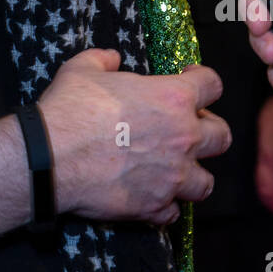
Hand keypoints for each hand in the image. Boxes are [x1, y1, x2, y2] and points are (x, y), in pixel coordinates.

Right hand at [38, 48, 230, 226]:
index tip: (191, 80)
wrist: (51, 156)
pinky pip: (174, 213)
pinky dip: (165, 205)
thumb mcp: (84, 68)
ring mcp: (172, 177)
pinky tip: (151, 195)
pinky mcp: (154, 206)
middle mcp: (182, 138)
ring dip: (193, 174)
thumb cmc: (70, 109)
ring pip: (205, 182)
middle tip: (189, 128)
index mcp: (172, 98)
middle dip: (209, 130)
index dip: (203, 79)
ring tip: (175, 169)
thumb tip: (112, 58)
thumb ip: (104, 59)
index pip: (212, 85)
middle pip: (221, 136)